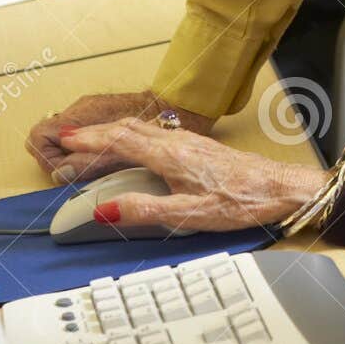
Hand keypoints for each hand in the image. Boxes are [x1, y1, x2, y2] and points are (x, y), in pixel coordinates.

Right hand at [47, 116, 326, 225]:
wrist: (280, 188)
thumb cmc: (240, 203)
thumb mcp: (188, 215)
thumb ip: (143, 211)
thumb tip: (104, 210)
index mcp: (170, 156)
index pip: (119, 140)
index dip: (88, 139)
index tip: (64, 139)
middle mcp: (177, 141)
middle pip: (127, 128)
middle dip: (94, 132)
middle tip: (68, 138)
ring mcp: (189, 141)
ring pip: (142, 128)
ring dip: (113, 132)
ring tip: (92, 141)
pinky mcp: (199, 147)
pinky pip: (155, 134)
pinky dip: (132, 136)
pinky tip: (134, 147)